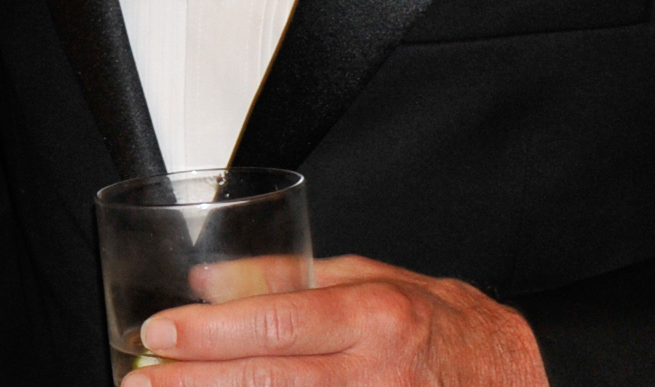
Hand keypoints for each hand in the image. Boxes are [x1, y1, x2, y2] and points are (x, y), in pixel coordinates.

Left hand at [133, 254, 544, 385]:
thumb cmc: (440, 321)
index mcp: (374, 316)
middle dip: (195, 382)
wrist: (513, 373)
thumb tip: (209, 282)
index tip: (160, 331)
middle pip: (268, 380)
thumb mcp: (370, 278)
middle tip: (142, 378)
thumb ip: (291, 279)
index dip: (210, 333)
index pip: (275, 324)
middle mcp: (377, 372)